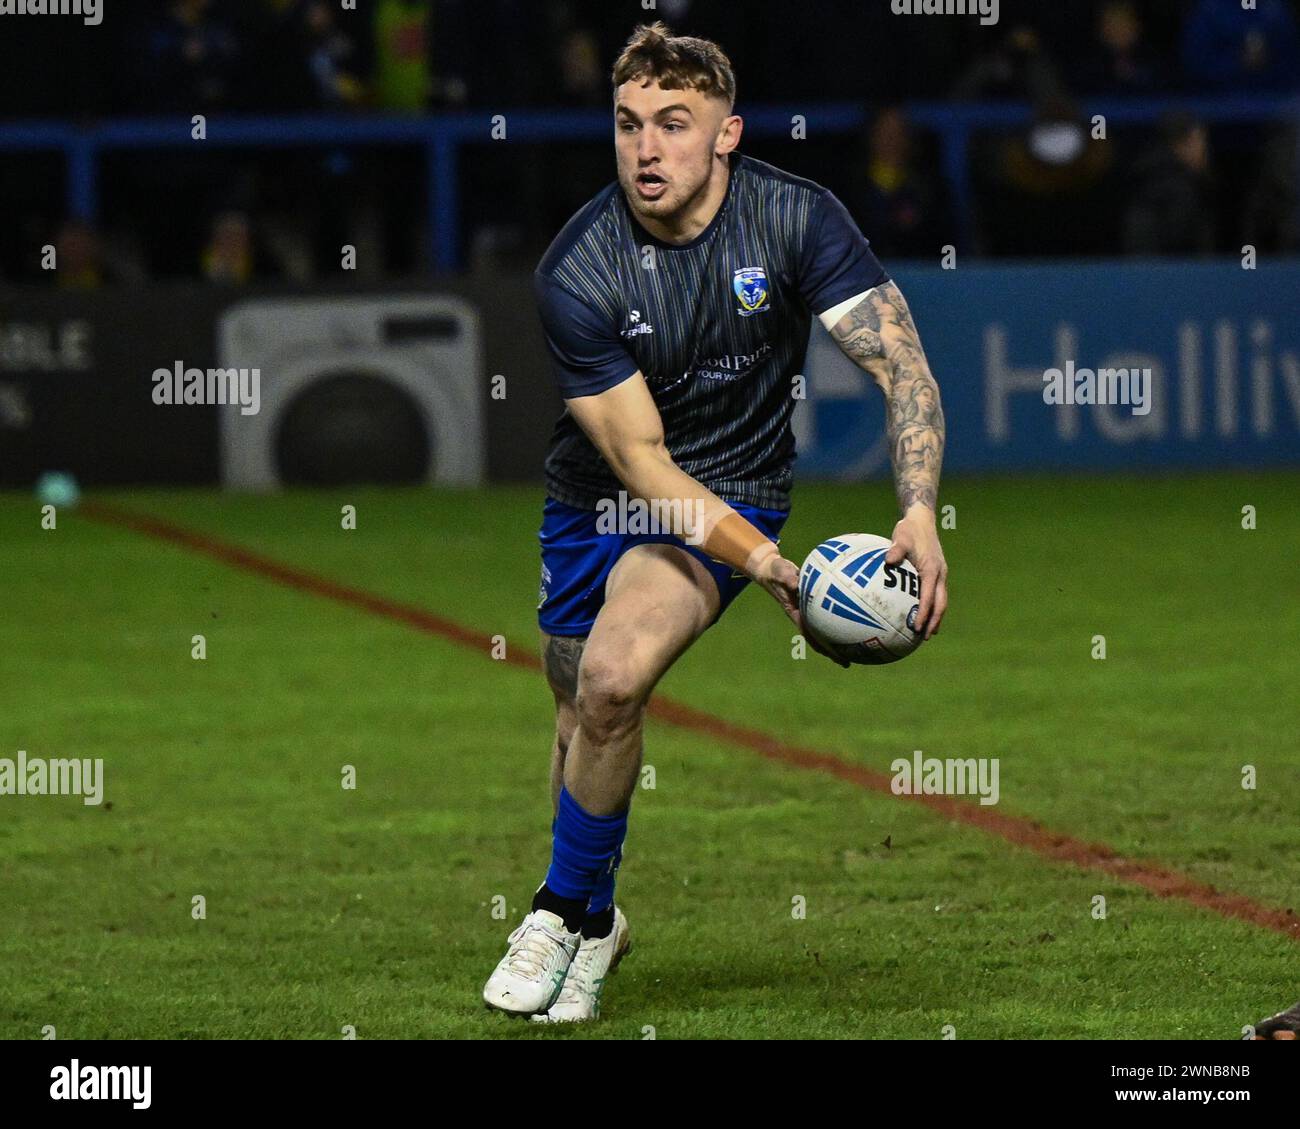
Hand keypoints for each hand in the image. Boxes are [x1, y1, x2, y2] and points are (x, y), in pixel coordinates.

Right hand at [752, 552, 850, 668]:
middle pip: (818, 639)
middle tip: (847, 663)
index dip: (821, 647)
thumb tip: (795, 583)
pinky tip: (851, 620)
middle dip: (831, 652)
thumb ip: (787, 578)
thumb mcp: (780, 573)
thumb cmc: (777, 572)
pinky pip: (827, 614)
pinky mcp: (813, 602)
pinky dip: (837, 620)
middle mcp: (803, 615)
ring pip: (823, 629)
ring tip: (854, 650)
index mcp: (796, 613)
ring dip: (836, 640)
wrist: (772, 570)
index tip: (834, 657)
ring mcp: (808, 611)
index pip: (810, 634)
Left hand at [887, 507, 947, 639]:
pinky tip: (920, 615)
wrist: (922, 520)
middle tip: (925, 637)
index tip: (917, 627)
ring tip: (926, 633)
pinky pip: (935, 594)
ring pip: (940, 600)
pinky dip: (931, 607)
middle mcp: (939, 574)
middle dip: (934, 621)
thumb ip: (896, 549)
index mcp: (932, 570)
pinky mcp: (935, 573)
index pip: (928, 597)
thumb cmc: (909, 529)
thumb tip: (888, 560)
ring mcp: (939, 574)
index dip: (923, 613)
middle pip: (940, 604)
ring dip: (935, 617)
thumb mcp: (901, 537)